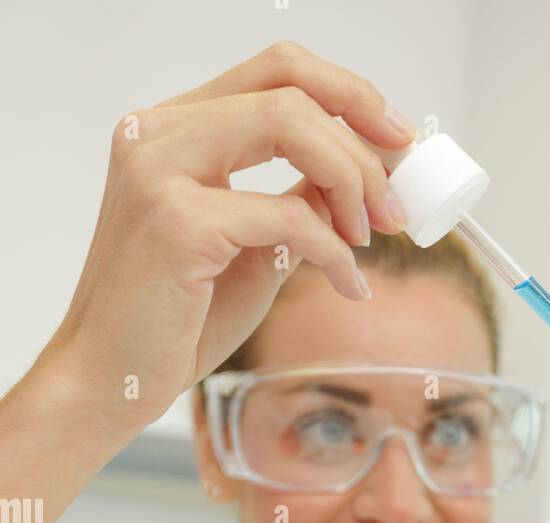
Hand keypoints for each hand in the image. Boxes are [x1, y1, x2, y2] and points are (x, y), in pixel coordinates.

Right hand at [45, 41, 413, 431]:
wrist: (109, 381)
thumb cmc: (171, 325)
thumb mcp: (251, 250)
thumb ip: (294, 205)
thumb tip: (358, 182)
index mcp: (169, 130)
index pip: (274, 72)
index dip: (349, 95)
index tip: (397, 140)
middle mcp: (156, 134)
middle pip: (290, 88)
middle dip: (363, 143)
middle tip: (395, 204)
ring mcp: (159, 171)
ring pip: (291, 125)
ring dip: (353, 179)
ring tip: (372, 236)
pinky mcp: (177, 223)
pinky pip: (288, 216)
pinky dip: (334, 251)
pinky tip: (348, 284)